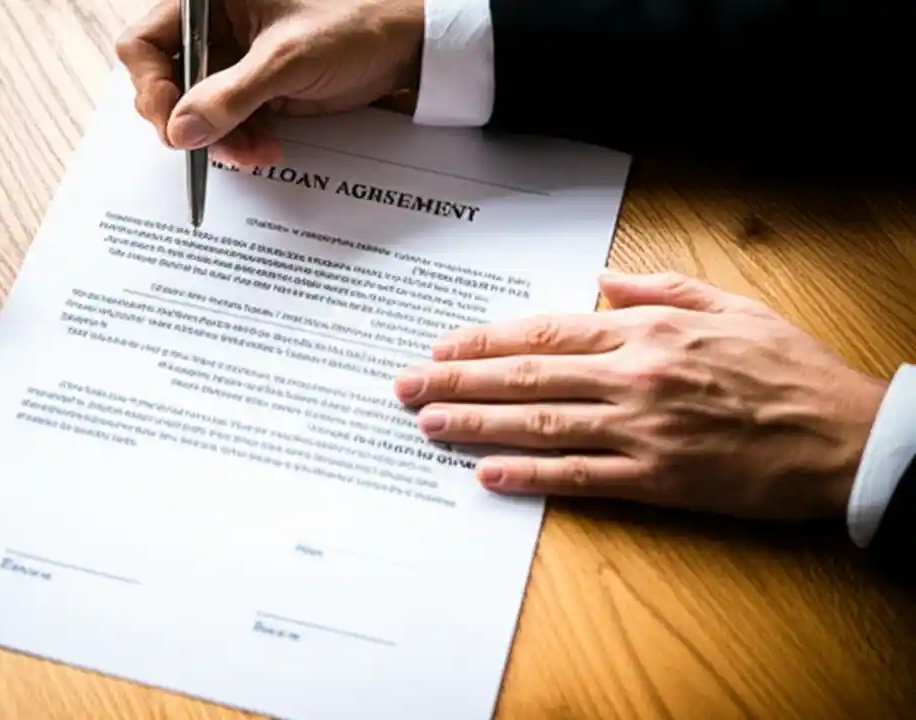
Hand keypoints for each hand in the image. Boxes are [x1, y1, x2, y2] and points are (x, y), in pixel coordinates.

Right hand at [115, 0, 423, 165]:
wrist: (408, 45)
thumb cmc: (354, 23)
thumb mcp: (287, 59)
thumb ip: (230, 95)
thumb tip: (180, 131)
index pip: (144, 44)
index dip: (151, 86)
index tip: (173, 123)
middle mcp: (213, 25)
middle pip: (165, 82)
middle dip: (188, 122)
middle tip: (207, 149)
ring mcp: (233, 58)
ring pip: (196, 110)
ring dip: (219, 140)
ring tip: (254, 153)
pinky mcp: (255, 86)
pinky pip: (228, 122)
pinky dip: (241, 142)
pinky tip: (266, 150)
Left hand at [393, 272, 888, 520]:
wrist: (843, 436)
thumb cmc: (787, 369)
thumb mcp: (729, 305)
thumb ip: (658, 288)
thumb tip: (600, 281)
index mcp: (646, 332)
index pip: (543, 331)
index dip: (484, 341)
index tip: (440, 349)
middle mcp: (633, 376)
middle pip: (526, 375)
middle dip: (457, 382)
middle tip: (404, 388)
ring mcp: (642, 430)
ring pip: (541, 423)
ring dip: (477, 425)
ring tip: (428, 425)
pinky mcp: (659, 479)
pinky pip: (580, 478)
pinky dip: (530, 476)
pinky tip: (487, 476)